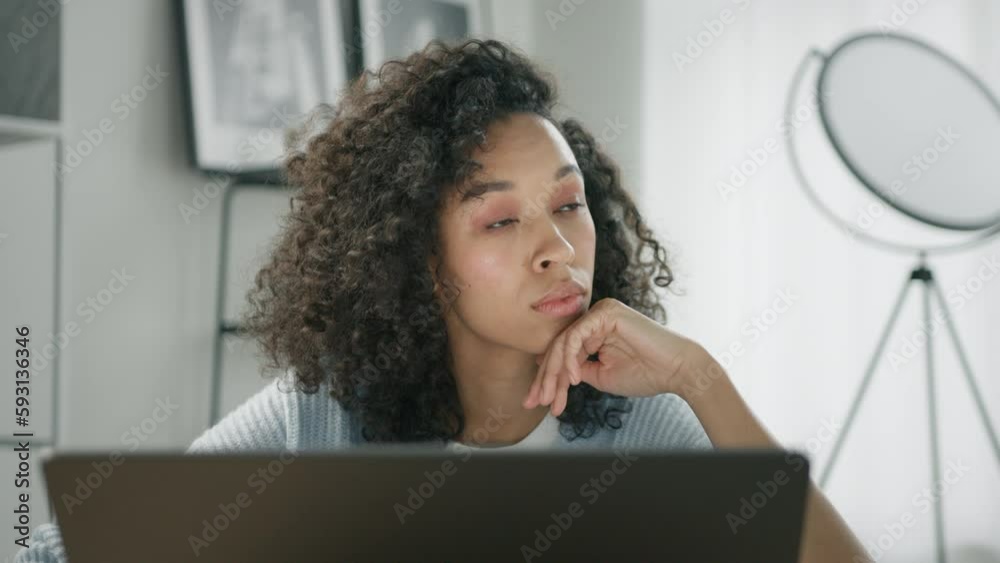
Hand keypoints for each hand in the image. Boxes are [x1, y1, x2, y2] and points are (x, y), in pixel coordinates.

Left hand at [522, 298, 703, 415]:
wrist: (677, 371)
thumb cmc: (645, 374)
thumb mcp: (600, 376)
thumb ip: (576, 370)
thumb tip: (552, 372)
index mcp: (594, 331)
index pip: (563, 353)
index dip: (548, 378)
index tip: (537, 402)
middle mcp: (595, 318)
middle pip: (559, 347)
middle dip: (545, 378)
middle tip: (536, 402)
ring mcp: (600, 313)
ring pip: (564, 342)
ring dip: (554, 373)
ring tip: (553, 397)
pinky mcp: (606, 312)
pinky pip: (577, 336)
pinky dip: (570, 359)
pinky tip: (572, 378)